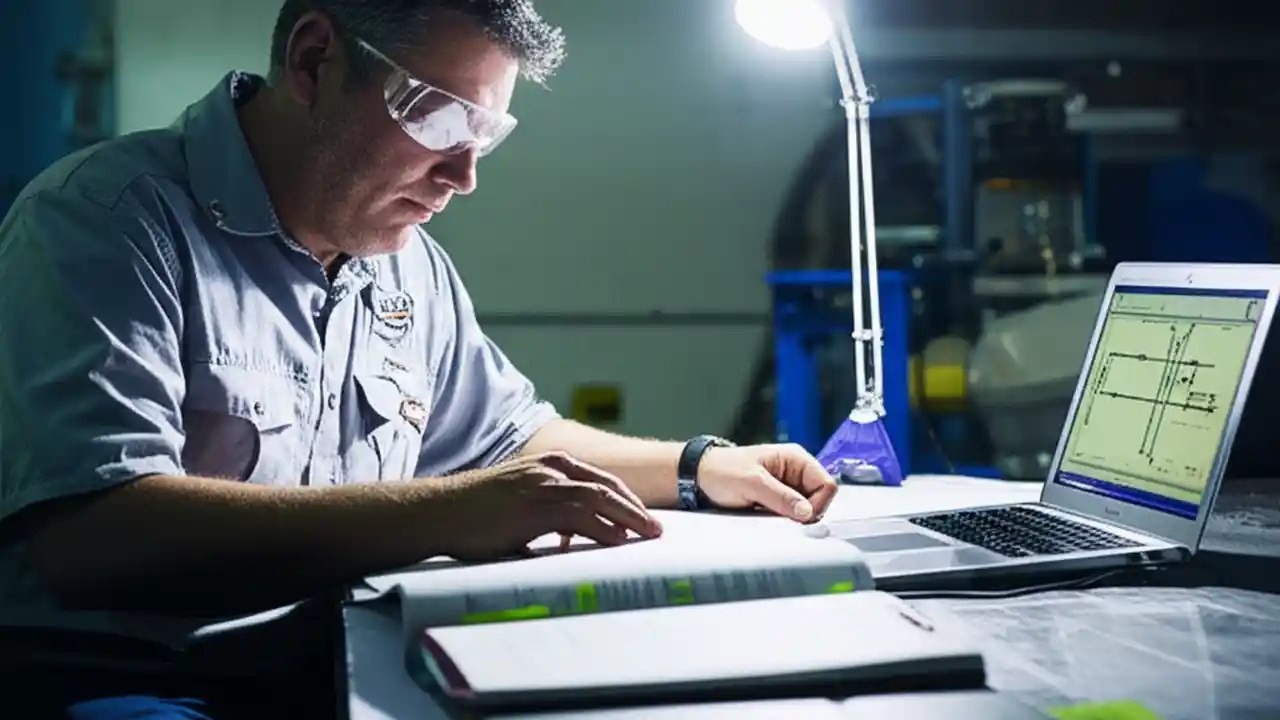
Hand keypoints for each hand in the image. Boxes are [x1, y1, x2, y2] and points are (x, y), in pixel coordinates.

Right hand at [434, 451, 662, 560]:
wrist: (439, 511)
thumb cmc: (475, 510)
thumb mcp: (518, 498)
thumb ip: (547, 510)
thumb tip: (570, 537)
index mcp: (549, 464)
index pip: (599, 479)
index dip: (625, 498)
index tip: (642, 517)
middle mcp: (550, 470)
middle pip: (606, 486)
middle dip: (635, 509)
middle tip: (656, 529)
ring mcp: (542, 487)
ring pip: (598, 499)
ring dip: (628, 519)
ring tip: (646, 536)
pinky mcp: (533, 509)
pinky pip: (579, 517)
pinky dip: (602, 529)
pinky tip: (616, 541)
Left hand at [695, 444, 837, 523]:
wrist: (697, 477)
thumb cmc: (722, 471)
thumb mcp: (752, 483)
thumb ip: (781, 497)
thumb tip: (807, 512)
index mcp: (795, 459)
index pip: (826, 484)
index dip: (818, 503)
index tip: (801, 516)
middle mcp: (795, 473)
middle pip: (820, 499)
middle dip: (807, 513)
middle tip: (785, 518)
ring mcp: (787, 488)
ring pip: (806, 510)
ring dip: (794, 518)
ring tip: (771, 516)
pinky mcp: (777, 502)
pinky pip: (791, 516)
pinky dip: (785, 521)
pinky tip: (769, 519)